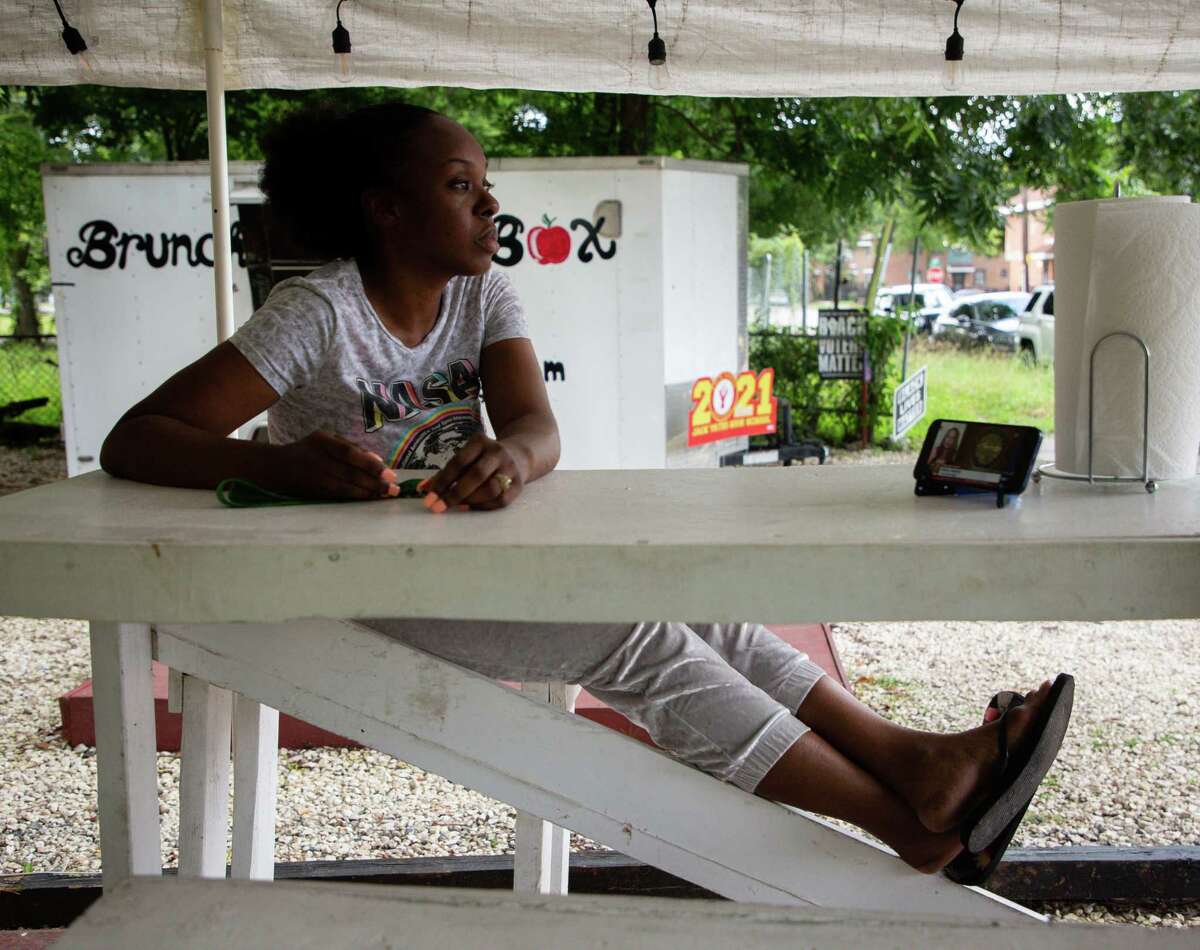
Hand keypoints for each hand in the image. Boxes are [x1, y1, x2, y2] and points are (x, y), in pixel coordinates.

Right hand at [271, 431, 397, 499]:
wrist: (275, 467)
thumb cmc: (309, 449)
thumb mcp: (326, 440)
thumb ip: (352, 447)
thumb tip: (378, 460)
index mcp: (322, 442)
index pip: (349, 453)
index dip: (370, 464)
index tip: (389, 472)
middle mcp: (317, 460)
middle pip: (350, 473)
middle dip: (375, 482)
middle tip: (394, 488)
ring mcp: (314, 478)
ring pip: (346, 487)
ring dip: (369, 493)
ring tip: (387, 495)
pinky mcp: (313, 492)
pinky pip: (339, 496)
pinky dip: (357, 498)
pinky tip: (370, 498)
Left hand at [422, 433, 523, 510]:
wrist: (520, 454)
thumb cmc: (483, 459)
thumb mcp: (468, 457)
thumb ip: (447, 473)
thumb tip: (423, 489)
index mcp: (480, 442)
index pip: (459, 462)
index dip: (442, 481)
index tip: (428, 497)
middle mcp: (497, 453)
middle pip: (476, 475)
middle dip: (454, 494)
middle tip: (438, 507)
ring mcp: (510, 469)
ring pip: (490, 489)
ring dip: (470, 500)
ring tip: (457, 506)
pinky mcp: (519, 485)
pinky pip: (500, 501)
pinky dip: (483, 506)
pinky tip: (471, 506)